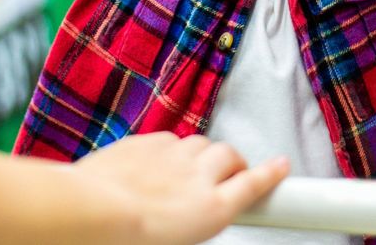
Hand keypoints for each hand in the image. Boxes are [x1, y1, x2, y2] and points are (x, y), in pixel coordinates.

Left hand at [73, 132, 289, 244]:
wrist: (94, 211)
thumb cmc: (131, 239)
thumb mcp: (181, 238)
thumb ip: (199, 216)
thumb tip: (200, 210)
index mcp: (212, 208)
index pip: (252, 184)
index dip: (271, 173)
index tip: (281, 166)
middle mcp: (199, 177)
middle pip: (230, 156)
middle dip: (233, 163)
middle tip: (226, 175)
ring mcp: (173, 155)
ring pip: (201, 143)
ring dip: (202, 153)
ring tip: (190, 170)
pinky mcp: (147, 142)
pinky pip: (169, 140)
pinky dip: (170, 149)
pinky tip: (158, 164)